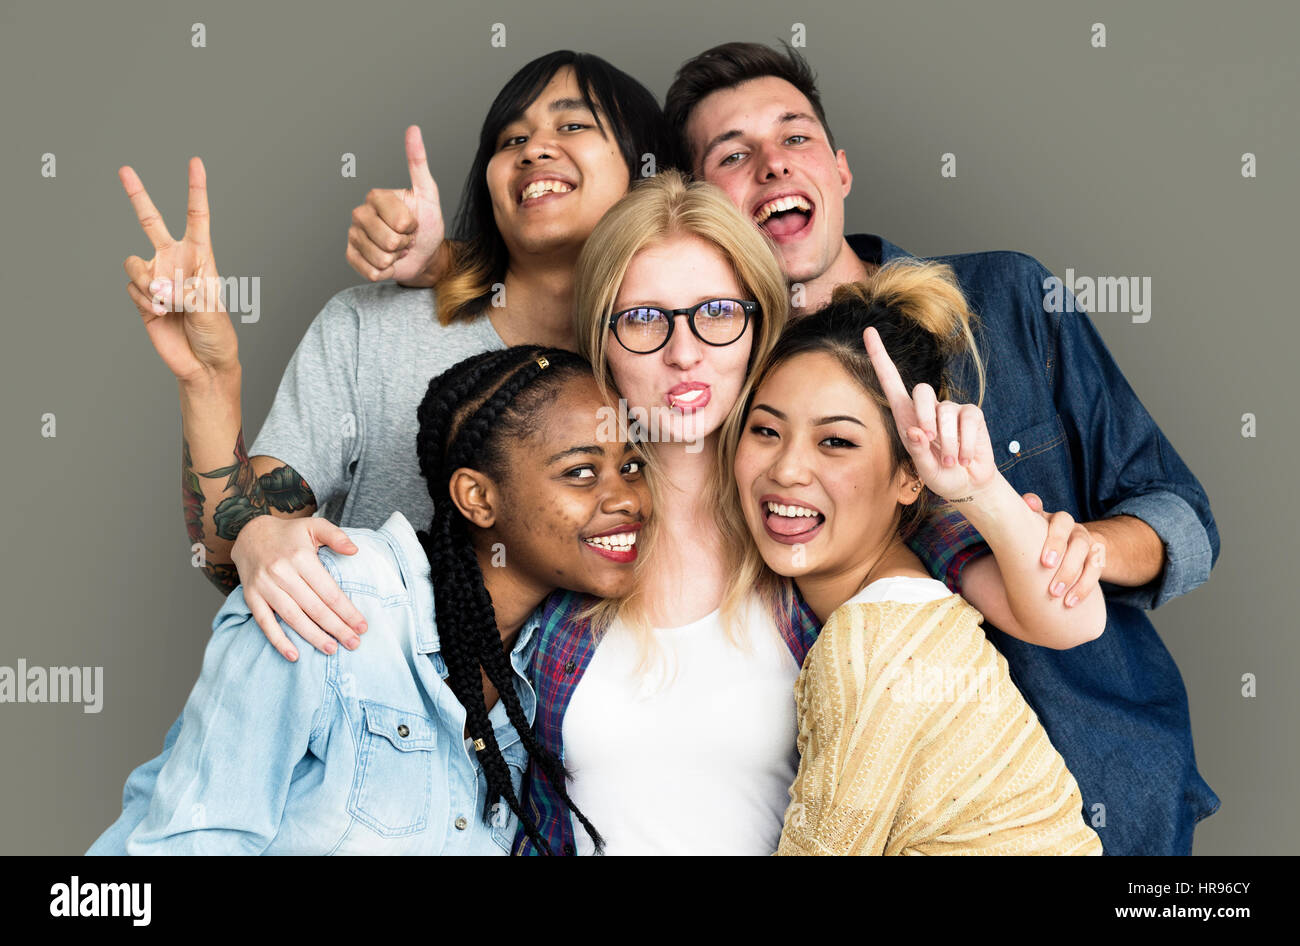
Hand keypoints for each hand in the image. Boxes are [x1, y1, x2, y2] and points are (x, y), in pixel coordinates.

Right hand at [120, 158, 239, 383]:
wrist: (202, 363)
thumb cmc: (216, 335)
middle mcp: (175, 261)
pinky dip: (145, 301)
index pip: (197, 216)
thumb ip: (186, 291)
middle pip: (151, 221)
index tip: (195, 162)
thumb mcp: (211, 309)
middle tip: (124, 169)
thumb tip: (162, 283)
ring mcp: (157, 277)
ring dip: (148, 284)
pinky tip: (161, 313)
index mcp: (201, 257)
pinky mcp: (143, 296)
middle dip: (137, 195)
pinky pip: (132, 287)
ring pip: (134, 263)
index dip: (195, 189)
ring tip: (169, 303)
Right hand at [230, 516, 368, 660]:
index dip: (347, 611)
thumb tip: (355, 551)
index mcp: (301, 557)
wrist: (249, 534)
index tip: (362, 626)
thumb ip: (336, 536)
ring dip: (313, 636)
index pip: (329, 591)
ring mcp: (265, 586)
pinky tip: (294, 655)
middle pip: (314, 607)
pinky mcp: (251, 596)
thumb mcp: (314, 526)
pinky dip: (278, 640)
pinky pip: (265, 622)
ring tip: (331, 649)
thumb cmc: (289, 534)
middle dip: (336, 628)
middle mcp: (282, 572)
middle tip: (353, 644)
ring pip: (293, 617)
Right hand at [345, 125, 444, 284]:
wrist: (423, 254)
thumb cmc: (426, 224)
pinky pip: (371, 271)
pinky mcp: (351, 256)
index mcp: (376, 196)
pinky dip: (385, 271)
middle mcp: (360, 213)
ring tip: (398, 250)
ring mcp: (354, 235)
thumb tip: (413, 130)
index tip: (413, 223)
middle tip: (406, 238)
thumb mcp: (428, 194)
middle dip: (404, 244)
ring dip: (395, 259)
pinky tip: (387, 262)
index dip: (412, 227)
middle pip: (389, 241)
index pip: (399, 222)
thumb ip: (418, 163)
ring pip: (381, 258)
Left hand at [865, 325, 997, 501]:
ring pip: (946, 412)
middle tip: (930, 443)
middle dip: (925, 418)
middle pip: (922, 391)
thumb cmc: (939, 474)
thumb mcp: (922, 468)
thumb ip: (916, 450)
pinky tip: (964, 457)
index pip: (890, 380)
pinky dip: (965, 444)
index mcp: (906, 415)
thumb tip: (916, 431)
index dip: (879, 356)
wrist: (967, 483)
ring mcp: (951, 408)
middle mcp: (928, 407)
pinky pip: (967, 420)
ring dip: (948, 443)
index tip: (868, 331)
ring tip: (950, 461)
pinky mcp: (972, 414)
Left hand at [1022, 492, 1105, 607]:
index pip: (1053, 516)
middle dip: (1057, 546)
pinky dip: (1083, 586)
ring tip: (1055, 593)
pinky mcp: (1095, 555)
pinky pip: (1096, 568)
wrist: (1062, 552)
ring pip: (1084, 548)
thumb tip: (1018, 509)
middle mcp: (1069, 525)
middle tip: (1045, 565)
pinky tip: (1070, 602)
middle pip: (1068, 529)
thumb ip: (1015, 527)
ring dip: (1070, 572)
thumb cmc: (1034, 544)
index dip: (1048, 527)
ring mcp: (1084, 539)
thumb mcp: (1024, 536)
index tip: (1040, 549)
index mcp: (1049, 518)